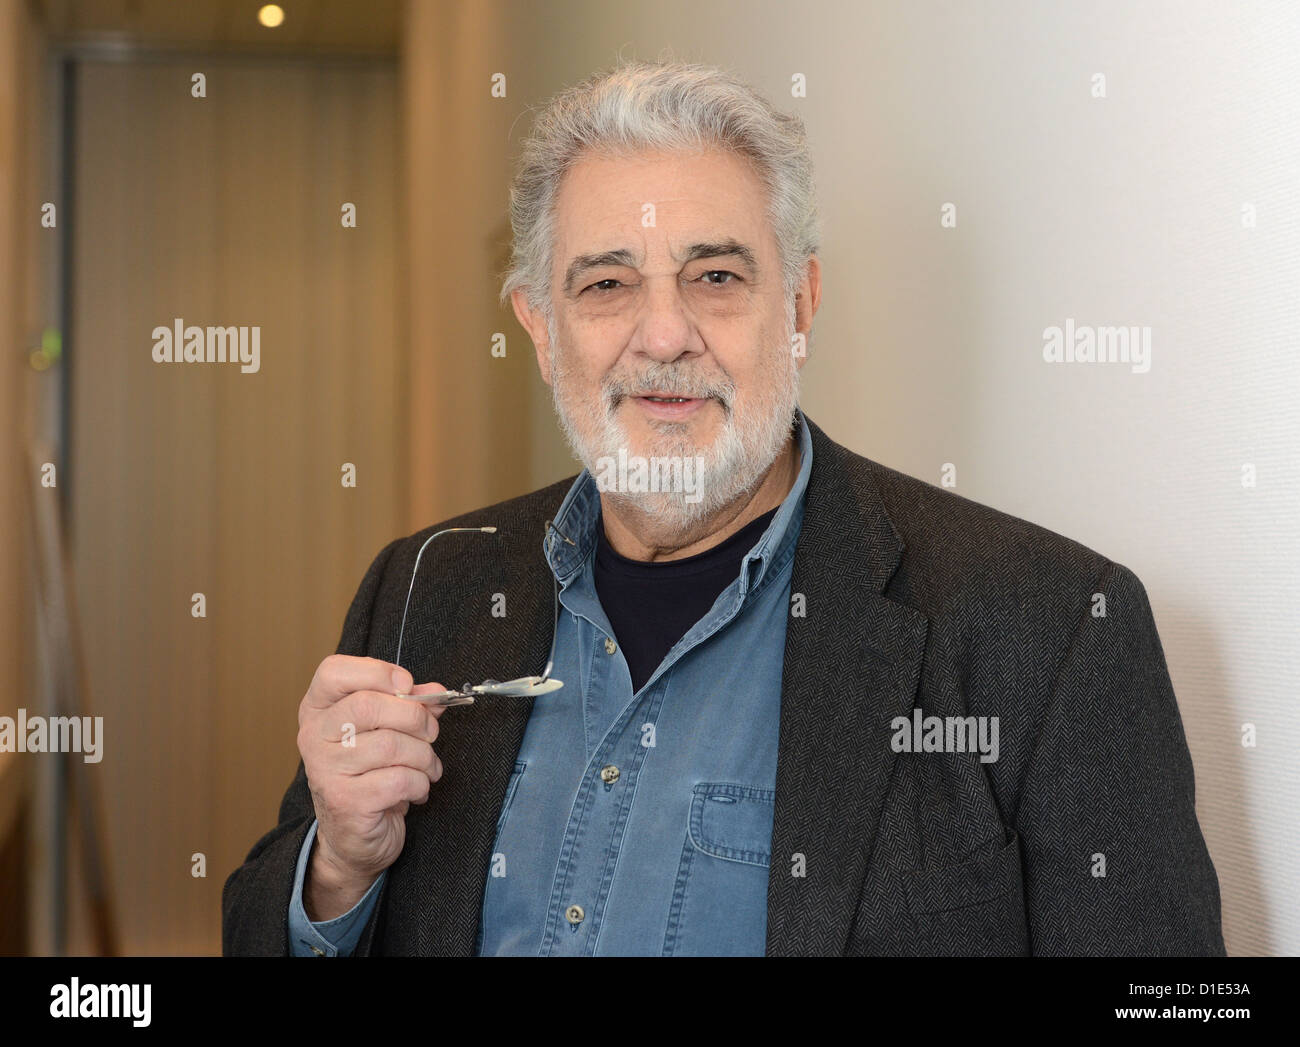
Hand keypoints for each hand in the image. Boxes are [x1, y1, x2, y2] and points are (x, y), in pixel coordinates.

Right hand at [296, 655, 447, 919]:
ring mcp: (325, 770)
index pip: (333, 672)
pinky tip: (416, 790)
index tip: (407, 685)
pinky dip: (419, 783)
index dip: (377, 671)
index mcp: (318, 711)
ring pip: (391, 745)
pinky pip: (399, 779)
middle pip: (369, 706)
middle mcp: (314, 737)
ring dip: (424, 757)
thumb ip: (410, 706)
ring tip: (427, 768)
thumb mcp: (386, 732)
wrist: (352, 837)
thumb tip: (437, 693)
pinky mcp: (345, 802)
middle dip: (415, 718)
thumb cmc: (369, 776)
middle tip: (431, 733)